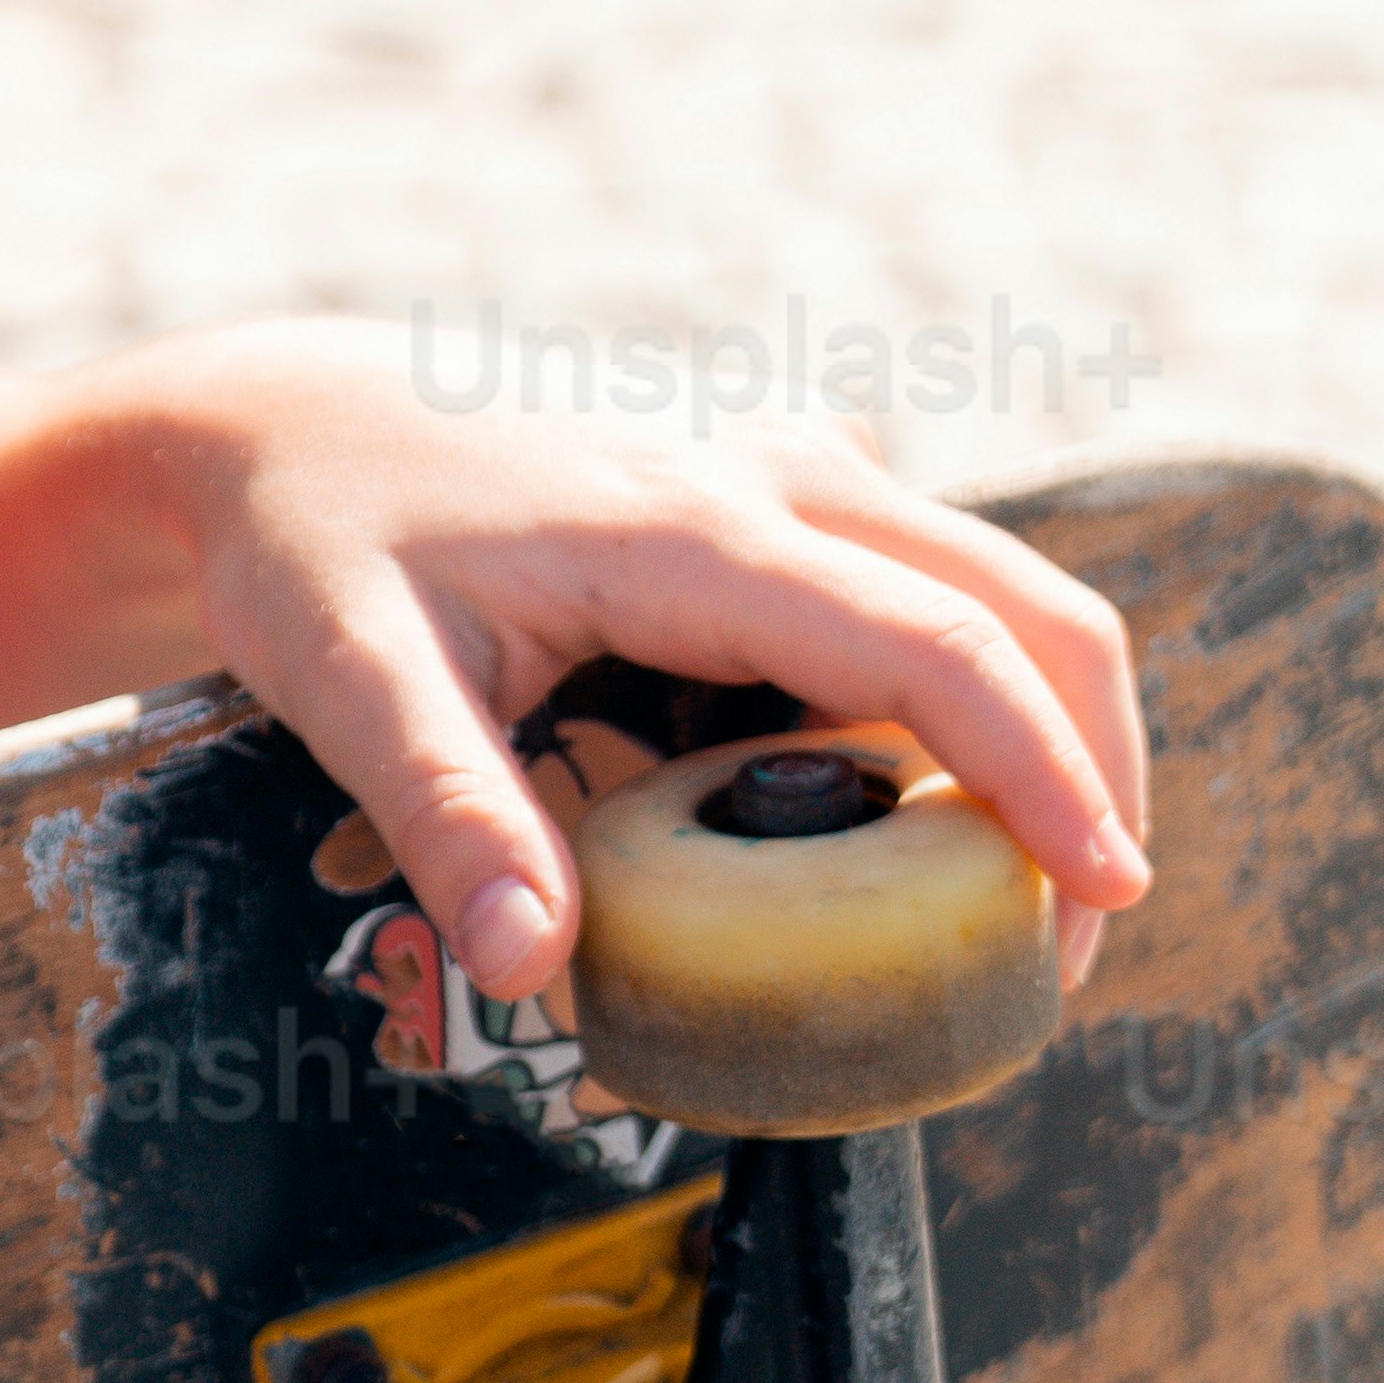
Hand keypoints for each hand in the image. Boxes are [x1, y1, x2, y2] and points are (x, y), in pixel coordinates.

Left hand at [152, 334, 1151, 1012]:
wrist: (280, 413)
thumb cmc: (311, 538)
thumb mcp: (352, 681)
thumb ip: (449, 820)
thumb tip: (531, 969)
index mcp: (697, 521)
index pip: (934, 648)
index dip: (1040, 773)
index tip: (1103, 889)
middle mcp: (778, 470)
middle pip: (1025, 608)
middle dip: (1088, 766)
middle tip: (1077, 935)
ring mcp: (788, 464)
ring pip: (990, 591)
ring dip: (1037, 728)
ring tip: (1019, 897)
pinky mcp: (774, 484)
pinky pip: (915, 588)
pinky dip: (958, 695)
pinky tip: (911, 814)